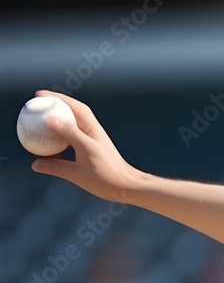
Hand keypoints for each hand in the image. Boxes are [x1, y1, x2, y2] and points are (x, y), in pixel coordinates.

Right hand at [29, 91, 143, 202]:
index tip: (40, 96)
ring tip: (46, 111)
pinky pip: (78, 132)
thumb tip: (36, 162)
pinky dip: (65, 128)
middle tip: (41, 98)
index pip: (72, 110)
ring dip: (63, 112)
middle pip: (76, 109)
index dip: (56, 101)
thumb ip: (56, 166)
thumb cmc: (107, 179)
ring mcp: (95, 138)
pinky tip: (55, 133)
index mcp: (90, 134)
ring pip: (78, 119)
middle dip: (59, 101)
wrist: (127, 185)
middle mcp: (94, 133)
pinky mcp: (95, 146)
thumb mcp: (78, 172)